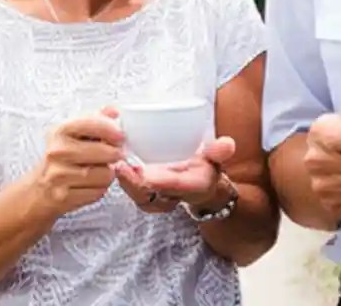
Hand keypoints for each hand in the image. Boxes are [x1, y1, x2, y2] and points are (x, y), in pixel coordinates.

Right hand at [30, 106, 125, 217]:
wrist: (40, 189)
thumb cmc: (61, 159)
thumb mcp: (73, 134)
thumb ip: (95, 120)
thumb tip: (113, 111)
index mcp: (60, 131)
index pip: (93, 124)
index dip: (112, 130)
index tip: (120, 136)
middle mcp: (57, 151)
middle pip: (105, 152)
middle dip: (116, 154)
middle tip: (116, 154)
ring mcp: (59, 175)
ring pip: (104, 174)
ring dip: (109, 173)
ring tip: (101, 170)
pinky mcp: (64, 196)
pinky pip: (97, 192)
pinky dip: (100, 188)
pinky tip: (93, 184)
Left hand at [115, 138, 236, 213]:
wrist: (203, 189)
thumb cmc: (206, 169)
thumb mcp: (216, 159)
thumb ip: (220, 151)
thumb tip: (228, 144)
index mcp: (191, 186)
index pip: (175, 186)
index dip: (160, 181)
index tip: (145, 173)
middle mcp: (173, 195)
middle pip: (150, 197)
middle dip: (134, 185)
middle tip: (121, 167)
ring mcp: (159, 197)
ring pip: (139, 197)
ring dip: (125, 184)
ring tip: (114, 166)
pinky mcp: (147, 193)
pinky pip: (133, 192)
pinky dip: (123, 181)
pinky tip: (112, 165)